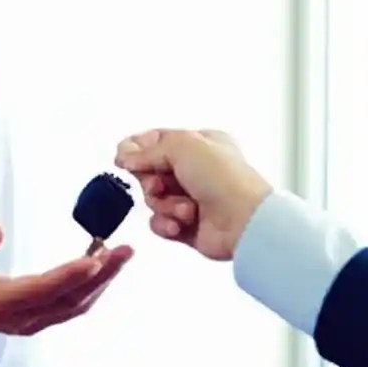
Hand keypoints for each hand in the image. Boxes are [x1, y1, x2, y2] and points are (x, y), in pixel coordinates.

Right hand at [0, 219, 132, 335]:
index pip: (38, 290)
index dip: (69, 276)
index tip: (95, 258)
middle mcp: (14, 317)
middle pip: (67, 301)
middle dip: (101, 276)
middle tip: (125, 250)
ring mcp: (25, 321)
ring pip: (73, 307)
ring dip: (101, 282)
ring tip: (122, 255)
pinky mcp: (32, 318)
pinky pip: (68, 307)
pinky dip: (89, 288)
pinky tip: (101, 267)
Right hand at [114, 129, 271, 260]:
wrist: (244, 222)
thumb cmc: (225, 179)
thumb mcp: (183, 146)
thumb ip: (147, 149)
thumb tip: (125, 156)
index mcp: (199, 145)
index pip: (156, 141)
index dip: (136, 149)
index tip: (123, 157)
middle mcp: (196, 171)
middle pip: (149, 172)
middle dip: (151, 181)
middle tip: (160, 185)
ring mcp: (191, 198)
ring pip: (153, 199)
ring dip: (164, 205)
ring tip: (185, 208)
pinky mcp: (187, 225)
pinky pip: (159, 222)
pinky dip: (166, 223)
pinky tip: (181, 224)